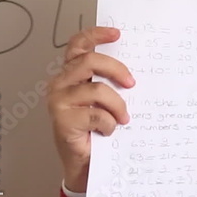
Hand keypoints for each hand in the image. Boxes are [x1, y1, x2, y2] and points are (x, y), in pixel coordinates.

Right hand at [46, 26, 134, 192]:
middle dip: (116, 69)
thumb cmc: (97, 128)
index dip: (95, 35)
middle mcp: (61, 83)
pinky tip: (109, 132)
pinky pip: (96, 114)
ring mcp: (59, 101)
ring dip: (117, 105)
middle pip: (89, 61)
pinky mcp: (62, 120)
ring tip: (123, 118)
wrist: (86, 163)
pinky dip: (109, 124)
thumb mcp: (106, 100)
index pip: (78, 45)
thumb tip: (137, 70)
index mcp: (72, 73)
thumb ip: (112, 82)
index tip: (117, 33)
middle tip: (133, 83)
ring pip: (96, 89)